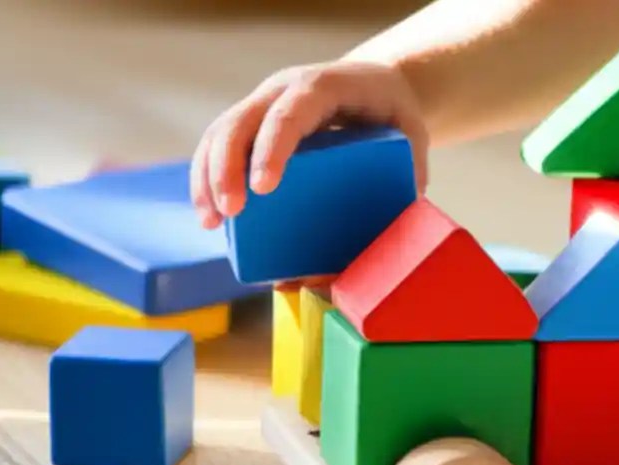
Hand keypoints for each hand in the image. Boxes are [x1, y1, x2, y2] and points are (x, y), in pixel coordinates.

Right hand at [190, 60, 428, 229]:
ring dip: (207, 177)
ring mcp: (263, 103)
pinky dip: (207, 178)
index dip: (272, 148)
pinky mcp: (252, 123)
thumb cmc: (392, 112)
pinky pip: (218, 145)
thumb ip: (411, 173)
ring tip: (211, 222)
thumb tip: (400, 226)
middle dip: (227, 168)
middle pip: (241, 122)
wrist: (375, 85)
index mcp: (322, 86)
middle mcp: (283, 89)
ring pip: (220, 133)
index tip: (262, 188)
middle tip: (231, 213)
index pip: (289, 113)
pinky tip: (210, 213)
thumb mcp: (410, 135)